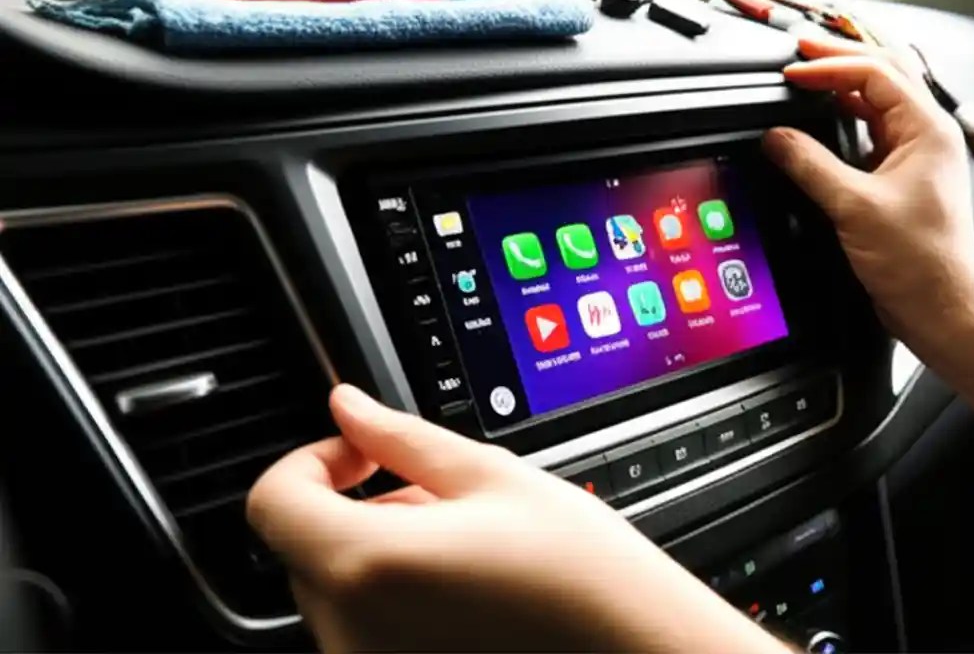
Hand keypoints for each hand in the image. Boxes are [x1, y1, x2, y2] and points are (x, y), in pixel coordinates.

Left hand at [247, 385, 785, 652]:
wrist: (637, 650)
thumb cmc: (582, 575)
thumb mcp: (492, 477)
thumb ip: (401, 437)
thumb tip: (350, 407)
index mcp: (365, 564)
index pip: (273, 499)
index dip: (314, 460)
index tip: (361, 453)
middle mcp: (350, 631)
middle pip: (308, 546)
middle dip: (361, 507)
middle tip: (440, 497)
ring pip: (340, 589)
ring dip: (381, 553)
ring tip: (467, 546)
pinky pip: (366, 630)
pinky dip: (397, 601)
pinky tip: (466, 589)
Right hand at [763, 36, 973, 351]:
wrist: (941, 306)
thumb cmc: (920, 262)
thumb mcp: (854, 207)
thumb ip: (810, 165)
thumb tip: (777, 139)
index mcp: (927, 130)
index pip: (875, 72)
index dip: (829, 66)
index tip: (793, 72)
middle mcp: (926, 136)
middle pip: (883, 75)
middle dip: (840, 60)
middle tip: (801, 54)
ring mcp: (916, 157)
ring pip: (878, 103)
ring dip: (843, 88)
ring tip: (808, 80)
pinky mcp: (902, 179)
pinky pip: (872, 133)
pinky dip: (845, 120)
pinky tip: (822, 125)